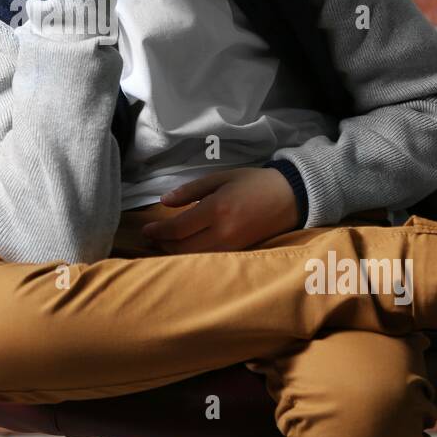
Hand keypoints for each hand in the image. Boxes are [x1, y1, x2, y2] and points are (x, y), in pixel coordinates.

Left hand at [141, 167, 298, 253]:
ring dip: (176, 253)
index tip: (145, 230)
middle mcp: (223, 231)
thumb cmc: (253, 182)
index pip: (178, 228)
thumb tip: (164, 202)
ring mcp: (233, 245)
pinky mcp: (240, 252)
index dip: (158, 231)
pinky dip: (193, 256)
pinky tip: (185, 248)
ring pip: (195, 257)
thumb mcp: (221, 177)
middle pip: (183, 247)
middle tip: (151, 238)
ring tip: (164, 244)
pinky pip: (210, 259)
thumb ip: (191, 190)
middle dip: (163, 244)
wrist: (291, 196)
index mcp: (216, 209)